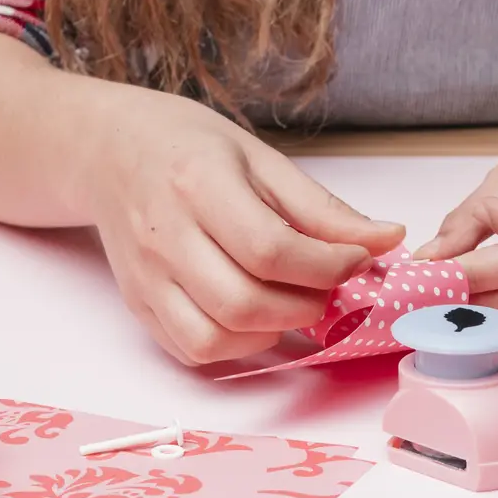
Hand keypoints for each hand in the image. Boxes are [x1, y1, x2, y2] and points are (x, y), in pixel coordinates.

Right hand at [87, 91, 404, 364]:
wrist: (111, 151)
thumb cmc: (190, 148)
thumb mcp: (261, 159)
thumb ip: (322, 208)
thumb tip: (387, 240)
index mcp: (198, 184)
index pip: (269, 249)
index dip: (327, 266)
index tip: (356, 260)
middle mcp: (164, 235)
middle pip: (243, 302)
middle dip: (305, 306)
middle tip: (327, 286)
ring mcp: (146, 276)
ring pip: (214, 337)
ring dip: (271, 332)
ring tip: (291, 303)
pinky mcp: (138, 304)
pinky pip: (191, 349)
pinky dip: (236, 346)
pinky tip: (255, 317)